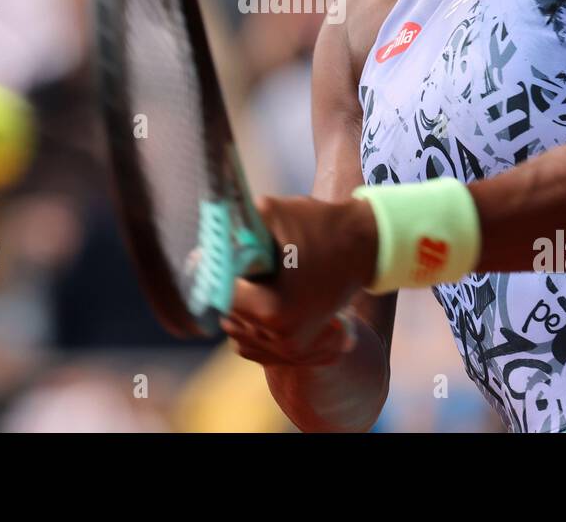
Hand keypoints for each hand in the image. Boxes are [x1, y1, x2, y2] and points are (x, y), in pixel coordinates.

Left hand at [222, 193, 375, 366]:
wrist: (363, 246)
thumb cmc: (319, 226)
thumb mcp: (272, 212)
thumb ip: (232, 226)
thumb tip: (202, 244)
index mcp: (273, 309)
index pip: (222, 293)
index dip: (216, 271)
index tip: (212, 256)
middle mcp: (282, 337)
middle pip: (228, 313)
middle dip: (230, 288)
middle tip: (238, 265)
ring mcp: (291, 350)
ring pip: (236, 330)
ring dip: (238, 307)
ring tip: (255, 280)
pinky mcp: (299, 352)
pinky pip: (252, 344)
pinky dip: (250, 325)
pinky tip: (261, 300)